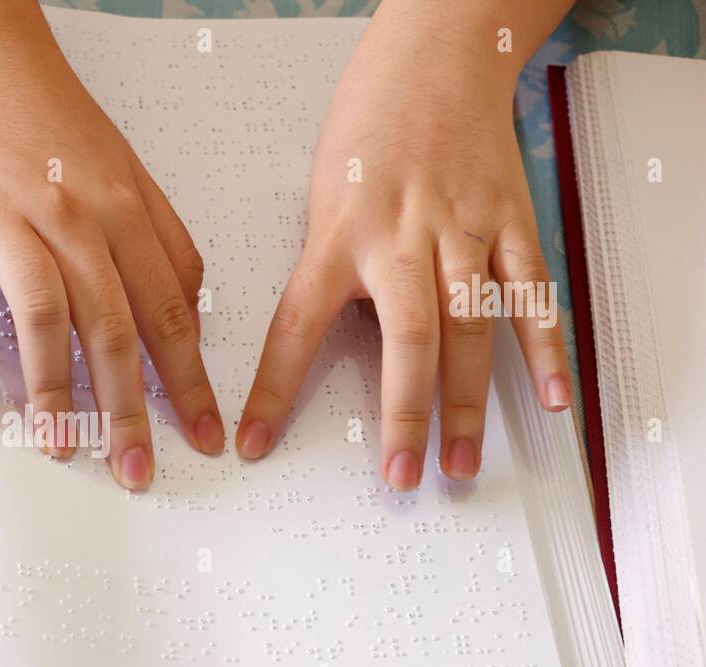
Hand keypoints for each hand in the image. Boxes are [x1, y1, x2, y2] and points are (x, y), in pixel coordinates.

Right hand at [0, 1, 223, 489]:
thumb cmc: (51, 118)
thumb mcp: (129, 171)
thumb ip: (163, 242)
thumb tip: (190, 314)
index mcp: (123, 208)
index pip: (168, 311)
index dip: (188, 381)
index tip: (202, 432)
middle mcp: (72, 216)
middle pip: (112, 327)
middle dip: (130, 409)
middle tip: (137, 467)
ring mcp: (7, 217)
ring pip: (42, 317)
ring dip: (54, 393)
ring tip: (62, 446)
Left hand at [236, 1, 573, 489]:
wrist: (437, 57)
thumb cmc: (368, 128)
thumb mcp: (320, 200)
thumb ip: (327, 271)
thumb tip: (321, 344)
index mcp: (336, 237)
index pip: (294, 328)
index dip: (272, 393)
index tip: (254, 444)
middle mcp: (400, 238)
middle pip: (405, 339)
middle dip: (404, 414)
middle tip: (403, 475)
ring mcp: (461, 230)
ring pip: (469, 327)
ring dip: (467, 402)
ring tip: (461, 462)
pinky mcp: (509, 220)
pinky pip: (529, 292)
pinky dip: (541, 349)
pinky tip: (546, 400)